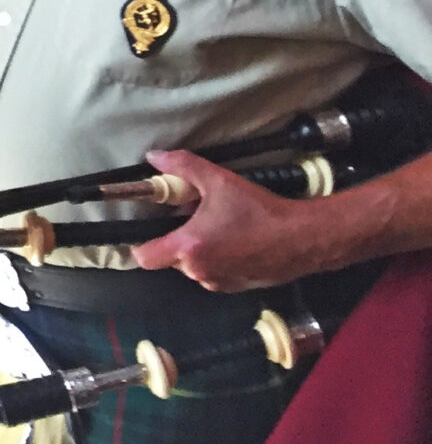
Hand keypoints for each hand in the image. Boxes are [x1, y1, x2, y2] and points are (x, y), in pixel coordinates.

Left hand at [131, 150, 332, 292]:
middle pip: (170, 259)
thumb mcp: (218, 180)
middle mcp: (199, 271)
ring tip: (217, 228)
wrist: (303, 238)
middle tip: (192, 218)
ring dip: (198, 251)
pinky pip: (214, 274)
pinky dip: (217, 260)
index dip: (140, 244)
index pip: (145, 257)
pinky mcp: (237, 287)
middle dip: (177, 240)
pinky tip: (235, 242)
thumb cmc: (258, 210)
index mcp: (189, 248)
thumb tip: (154, 156)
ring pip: (193, 267)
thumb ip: (182, 166)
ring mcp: (219, 283)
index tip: (148, 229)